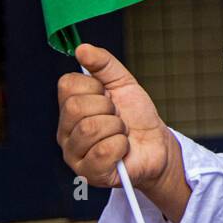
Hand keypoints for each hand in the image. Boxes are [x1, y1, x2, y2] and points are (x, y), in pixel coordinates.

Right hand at [57, 44, 172, 193]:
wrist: (156, 145)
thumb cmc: (136, 116)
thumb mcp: (123, 83)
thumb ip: (103, 64)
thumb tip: (81, 48)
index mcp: (70, 109)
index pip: (68, 85)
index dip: (95, 86)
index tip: (108, 96)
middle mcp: (65, 132)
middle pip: (76, 107)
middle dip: (108, 108)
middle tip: (117, 117)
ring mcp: (74, 155)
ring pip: (90, 128)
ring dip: (117, 128)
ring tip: (121, 134)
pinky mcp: (89, 174)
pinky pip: (102, 151)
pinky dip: (120, 146)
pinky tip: (122, 150)